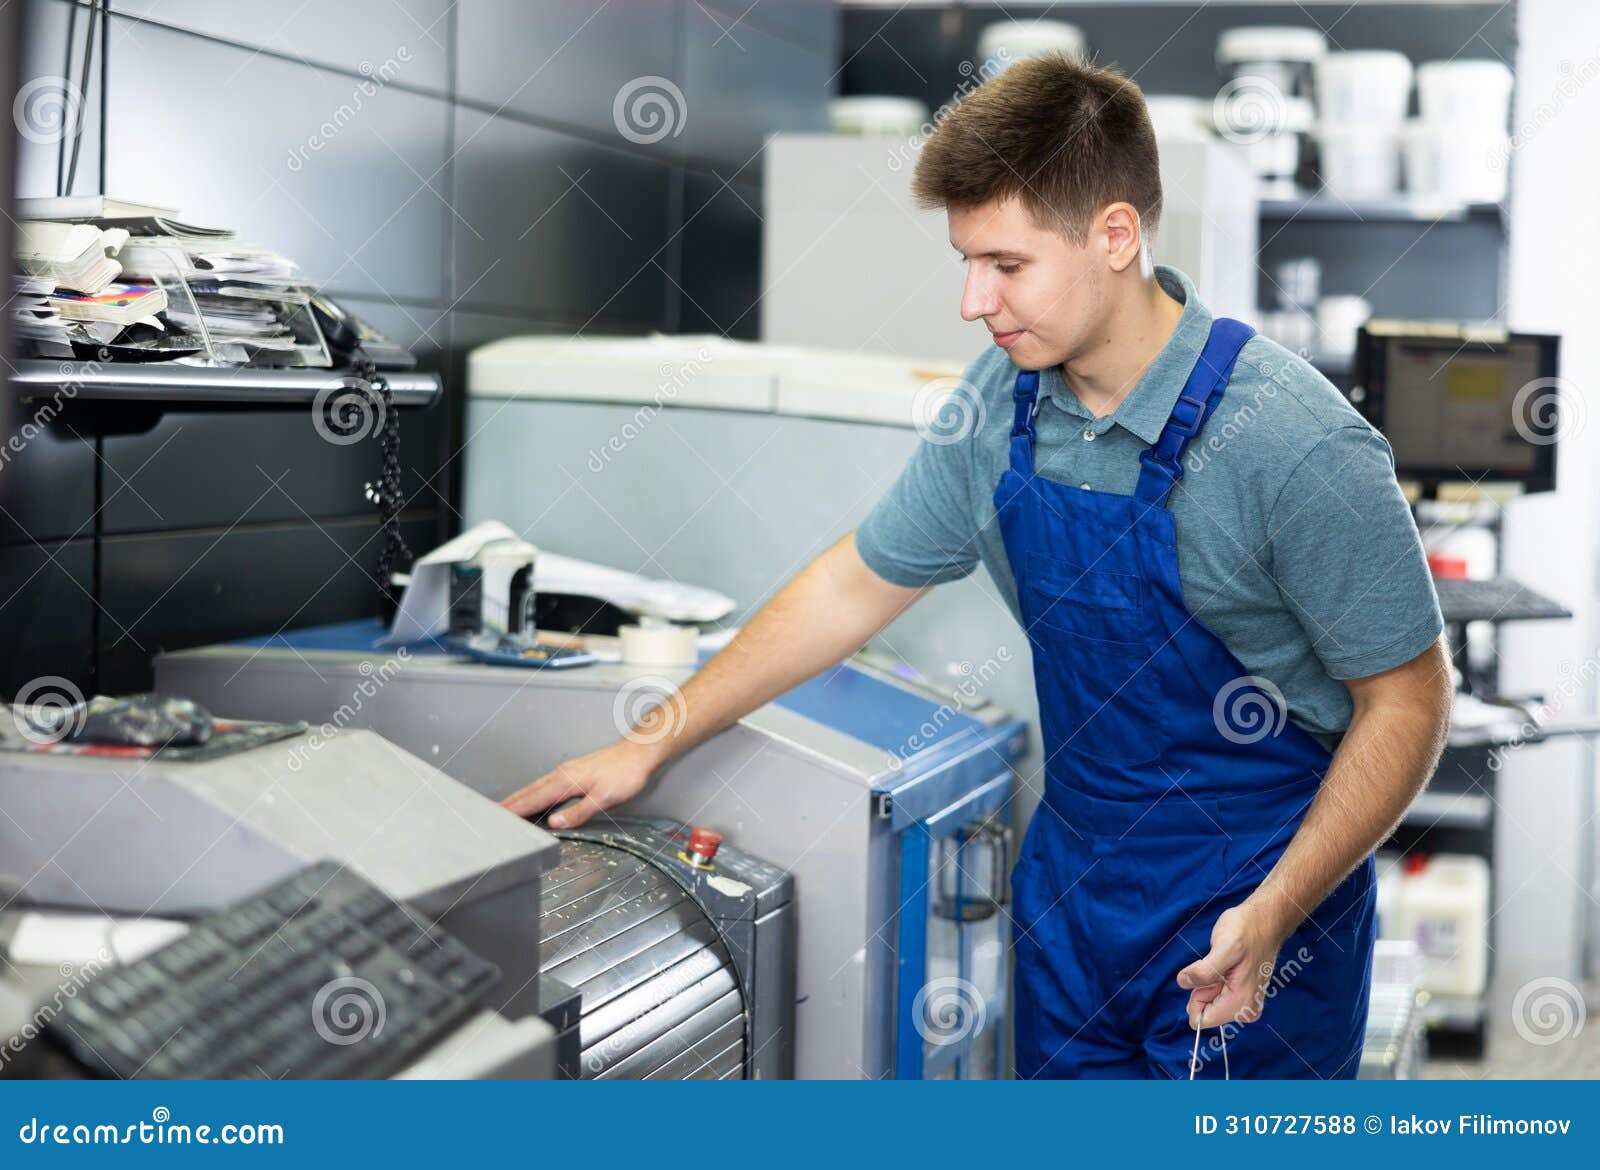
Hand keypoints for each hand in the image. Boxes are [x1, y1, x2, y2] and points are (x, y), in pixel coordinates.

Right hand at [499, 739, 659, 828]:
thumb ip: (578, 812)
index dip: (514, 810)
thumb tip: (555, 822)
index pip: (533, 799)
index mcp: (565, 781)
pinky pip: (546, 785)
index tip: (497, 818)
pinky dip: (533, 793)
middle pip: (529, 792)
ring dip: (519, 798)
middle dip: (509, 804)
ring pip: (536, 787)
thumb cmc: (626, 773)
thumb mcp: (604, 798)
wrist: (640, 752)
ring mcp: (567, 772)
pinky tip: (535, 799)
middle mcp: (562, 774)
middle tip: (491, 815)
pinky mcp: (574, 772)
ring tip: (505, 809)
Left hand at [1175, 902, 1288, 1028]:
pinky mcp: (1241, 994)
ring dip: (1209, 982)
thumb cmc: (1246, 931)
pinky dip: (1214, 979)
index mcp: (1241, 1004)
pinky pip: (1216, 994)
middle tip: (1217, 964)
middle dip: (1203, 988)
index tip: (1207, 975)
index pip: (1203, 1019)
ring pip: (1209, 1002)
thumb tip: (1183, 982)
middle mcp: (1245, 1010)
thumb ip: (1204, 971)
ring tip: (1224, 962)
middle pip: (1206, 1011)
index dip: (1196, 996)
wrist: (1265, 921)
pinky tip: (1227, 964)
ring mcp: (1244, 1003)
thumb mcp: (1224, 948)